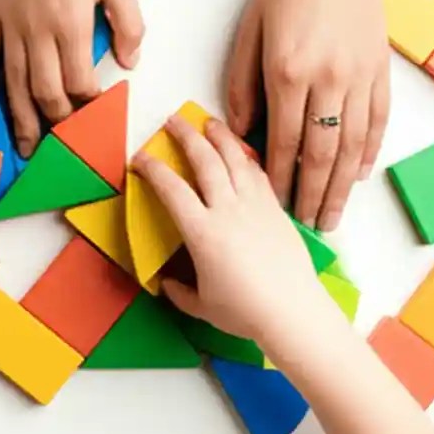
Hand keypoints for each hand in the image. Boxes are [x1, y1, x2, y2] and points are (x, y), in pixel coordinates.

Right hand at [0, 0, 143, 156]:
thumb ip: (129, 22)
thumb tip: (130, 63)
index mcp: (72, 22)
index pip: (79, 81)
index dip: (89, 105)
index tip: (96, 116)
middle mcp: (38, 30)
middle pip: (44, 91)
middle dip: (56, 122)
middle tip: (63, 143)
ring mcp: (11, 24)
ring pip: (14, 83)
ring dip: (21, 119)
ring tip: (26, 148)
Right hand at [133, 116, 333, 342]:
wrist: (293, 312)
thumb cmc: (245, 312)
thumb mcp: (202, 306)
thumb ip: (180, 292)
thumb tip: (167, 284)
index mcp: (202, 232)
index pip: (171, 189)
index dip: (152, 169)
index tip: (140, 159)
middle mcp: (228, 210)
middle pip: (204, 160)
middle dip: (185, 136)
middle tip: (173, 121)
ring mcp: (255, 206)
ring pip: (235, 159)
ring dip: (219, 136)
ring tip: (208, 123)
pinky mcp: (275, 210)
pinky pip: (258, 174)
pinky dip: (246, 158)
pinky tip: (240, 152)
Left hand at [225, 0, 389, 232]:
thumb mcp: (249, 34)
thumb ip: (242, 87)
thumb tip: (238, 134)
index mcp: (287, 72)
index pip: (283, 142)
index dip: (279, 180)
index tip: (273, 206)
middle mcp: (327, 80)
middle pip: (321, 155)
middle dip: (313, 197)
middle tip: (308, 228)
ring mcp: (359, 76)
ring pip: (352, 146)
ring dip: (343, 187)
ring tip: (334, 216)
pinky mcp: (381, 69)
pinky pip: (378, 122)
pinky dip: (369, 153)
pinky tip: (360, 175)